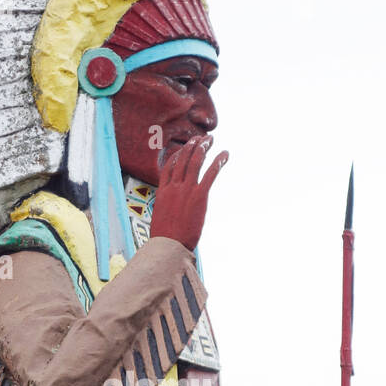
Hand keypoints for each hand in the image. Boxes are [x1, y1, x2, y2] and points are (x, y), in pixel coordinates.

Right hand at [150, 134, 228, 250]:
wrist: (168, 246)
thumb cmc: (165, 239)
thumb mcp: (161, 220)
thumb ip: (166, 211)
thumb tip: (170, 215)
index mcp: (163, 192)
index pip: (169, 166)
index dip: (178, 154)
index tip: (185, 148)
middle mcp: (174, 187)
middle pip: (183, 159)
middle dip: (193, 146)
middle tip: (201, 139)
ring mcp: (186, 190)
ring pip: (195, 162)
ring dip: (204, 148)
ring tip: (210, 140)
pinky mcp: (199, 196)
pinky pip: (210, 174)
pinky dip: (219, 162)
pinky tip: (225, 154)